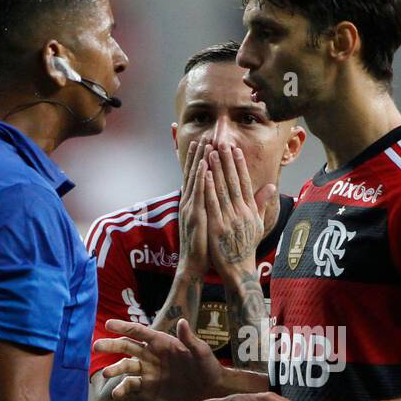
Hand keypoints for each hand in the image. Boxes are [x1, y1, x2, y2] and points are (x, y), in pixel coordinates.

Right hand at [94, 318, 223, 400]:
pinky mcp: (149, 386)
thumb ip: (190, 339)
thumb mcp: (201, 352)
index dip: (123, 327)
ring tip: (105, 373)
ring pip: (126, 366)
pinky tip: (117, 394)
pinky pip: (132, 385)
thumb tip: (181, 322)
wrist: (210, 390)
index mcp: (162, 342)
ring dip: (114, 369)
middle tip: (96, 346)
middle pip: (127, 347)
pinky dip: (122, 388)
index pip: (139, 332)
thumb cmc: (208, 366)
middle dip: (111, 345)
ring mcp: (149, 370)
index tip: (108, 324)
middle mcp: (152, 354)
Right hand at [177, 140, 209, 273]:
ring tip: (204, 145)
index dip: (198, 161)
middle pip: (193, 174)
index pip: (195, 178)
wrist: (194, 264)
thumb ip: (208, 207)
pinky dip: (200, 179)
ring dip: (199, 161)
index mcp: (193, 203)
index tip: (204, 144)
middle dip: (198, 156)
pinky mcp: (194, 216)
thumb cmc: (203, 245)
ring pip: (195, 180)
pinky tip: (204, 167)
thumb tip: (211, 197)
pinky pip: (198, 194)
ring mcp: (190, 208)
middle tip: (203, 137)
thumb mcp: (206, 222)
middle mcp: (189, 202)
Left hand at [204, 144, 277, 281]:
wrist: (239, 269)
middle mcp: (241, 212)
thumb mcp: (258, 224)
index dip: (240, 165)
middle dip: (227, 161)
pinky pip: (212, 204)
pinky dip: (209, 188)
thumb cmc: (246, 247)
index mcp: (250, 210)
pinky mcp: (218, 227)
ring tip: (211, 152)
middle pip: (233, 182)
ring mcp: (230, 219)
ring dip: (217, 169)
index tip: (236, 149)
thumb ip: (261, 204)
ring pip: (222, 189)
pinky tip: (205, 174)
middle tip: (222, 142)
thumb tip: (271, 186)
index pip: (245, 182)